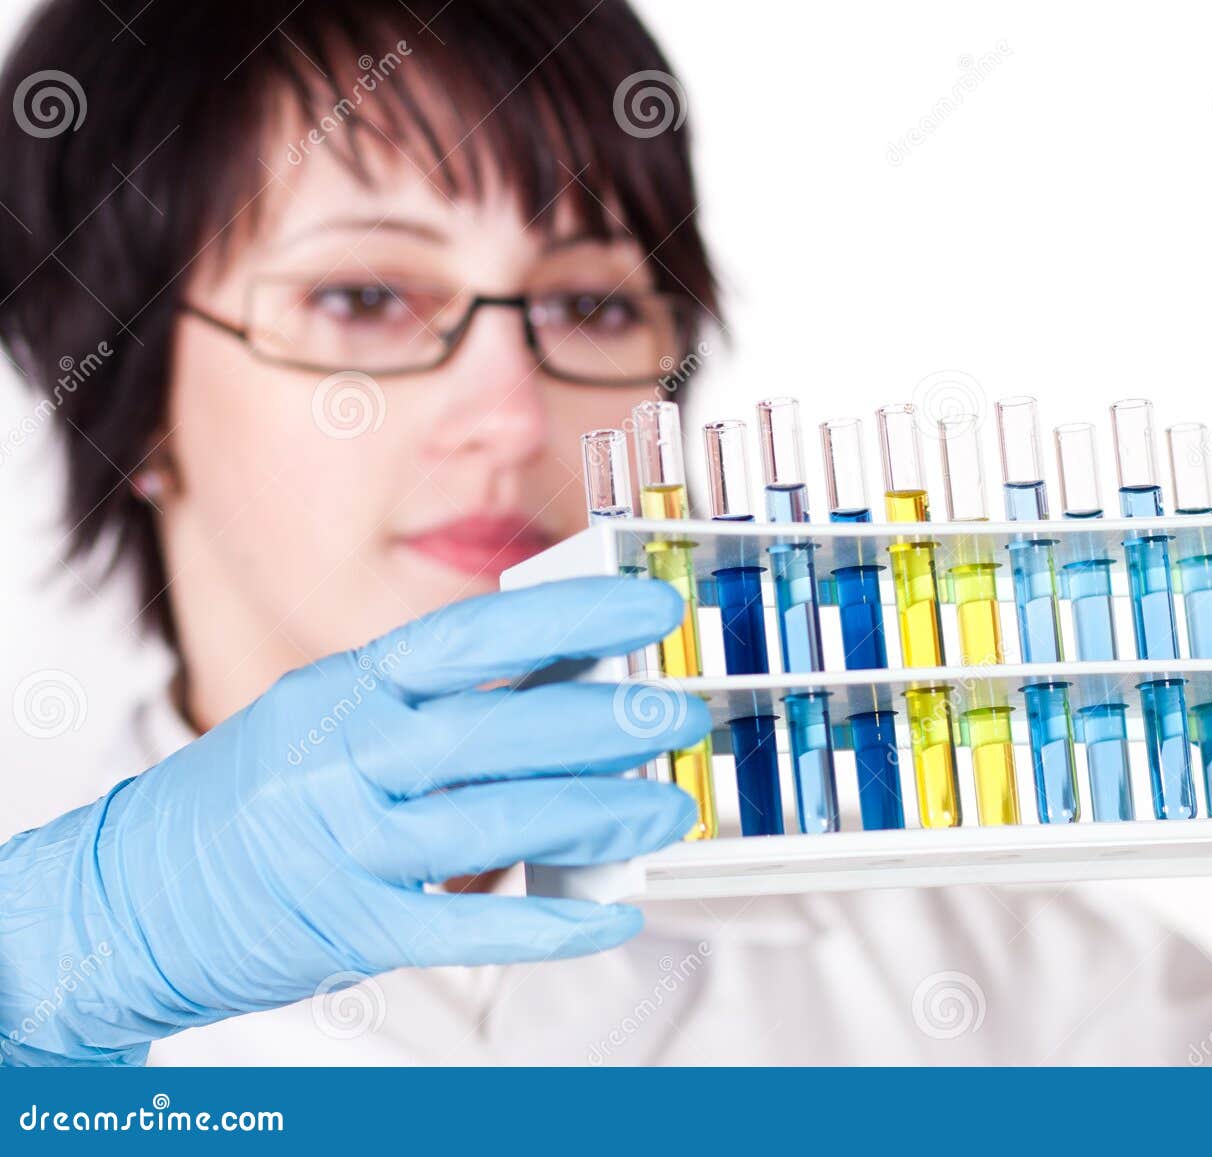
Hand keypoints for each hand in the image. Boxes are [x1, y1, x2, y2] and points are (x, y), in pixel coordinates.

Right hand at [0, 577, 706, 1065]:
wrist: (129, 895)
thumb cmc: (251, 794)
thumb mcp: (327, 715)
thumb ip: (431, 703)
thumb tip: (563, 687)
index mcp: (345, 691)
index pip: (472, 637)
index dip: (569, 618)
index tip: (648, 609)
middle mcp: (345, 760)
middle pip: (496, 732)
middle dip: (605, 723)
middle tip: (682, 716)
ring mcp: (346, 848)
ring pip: (494, 826)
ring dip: (596, 815)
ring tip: (669, 807)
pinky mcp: (352, 928)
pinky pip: (466, 927)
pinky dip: (547, 924)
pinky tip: (611, 912)